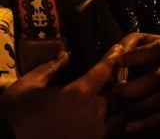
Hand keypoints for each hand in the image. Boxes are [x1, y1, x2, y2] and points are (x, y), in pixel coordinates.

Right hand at [0, 48, 123, 138]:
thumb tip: (64, 56)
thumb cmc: (16, 114)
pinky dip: (104, 126)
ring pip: (114, 117)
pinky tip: (90, 122)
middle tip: (104, 88)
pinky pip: (106, 132)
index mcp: (79, 93)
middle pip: (113, 96)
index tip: (117, 54)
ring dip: (110, 110)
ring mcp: (93, 132)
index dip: (111, 61)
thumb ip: (49, 69)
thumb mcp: (27, 86)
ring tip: (102, 107)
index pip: (104, 71)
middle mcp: (92, 112)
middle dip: (109, 92)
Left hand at [107, 33, 159, 135]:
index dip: (136, 56)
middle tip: (116, 92)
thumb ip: (123, 49)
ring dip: (140, 105)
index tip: (118, 63)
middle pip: (158, 78)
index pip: (155, 50)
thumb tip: (113, 59)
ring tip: (123, 107)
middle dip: (133, 88)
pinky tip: (129, 127)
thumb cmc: (140, 60)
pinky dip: (146, 123)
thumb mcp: (133, 48)